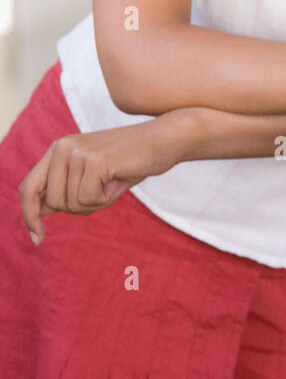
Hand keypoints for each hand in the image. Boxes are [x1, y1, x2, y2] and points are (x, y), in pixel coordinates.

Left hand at [18, 114, 190, 244]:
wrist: (165, 140)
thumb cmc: (131, 161)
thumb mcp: (94, 175)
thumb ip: (66, 189)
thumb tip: (41, 210)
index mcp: (58, 149)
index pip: (28, 187)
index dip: (29, 215)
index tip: (38, 238)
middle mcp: (62, 147)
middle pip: (53, 203)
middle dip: (79, 208)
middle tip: (103, 191)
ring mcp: (77, 153)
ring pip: (72, 203)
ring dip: (96, 202)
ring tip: (113, 181)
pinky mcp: (94, 161)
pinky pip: (89, 199)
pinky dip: (106, 199)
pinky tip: (118, 180)